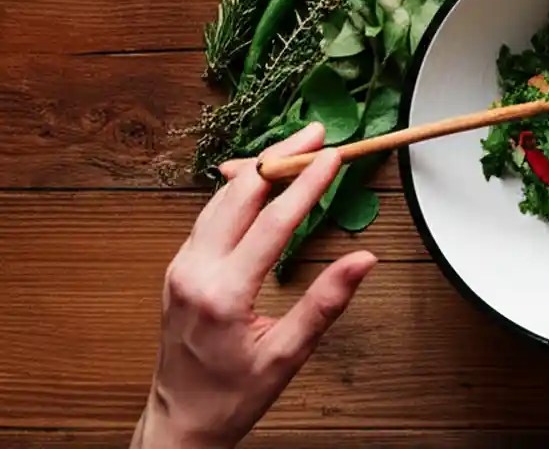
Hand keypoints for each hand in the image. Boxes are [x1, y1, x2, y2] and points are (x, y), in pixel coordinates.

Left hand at [132, 123, 376, 448]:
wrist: (180, 420)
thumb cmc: (231, 396)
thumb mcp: (288, 355)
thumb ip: (325, 302)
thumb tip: (364, 260)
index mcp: (221, 293)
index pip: (272, 222)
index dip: (307, 184)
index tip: (333, 156)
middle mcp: (193, 271)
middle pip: (240, 194)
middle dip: (281, 158)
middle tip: (318, 133)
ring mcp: (181, 266)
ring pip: (220, 198)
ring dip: (259, 169)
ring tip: (296, 147)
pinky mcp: (180, 267)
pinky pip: (209, 214)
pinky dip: (240, 189)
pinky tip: (261, 179)